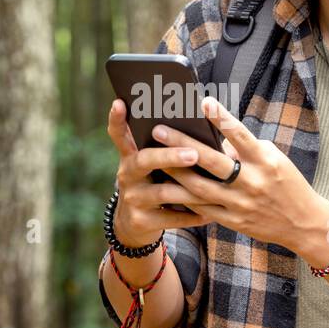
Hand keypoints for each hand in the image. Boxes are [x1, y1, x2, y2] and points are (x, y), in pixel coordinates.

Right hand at [106, 99, 212, 246]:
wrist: (134, 225)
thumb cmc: (153, 184)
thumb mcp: (152, 167)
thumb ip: (165, 149)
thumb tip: (202, 130)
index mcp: (131, 156)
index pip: (120, 134)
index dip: (117, 119)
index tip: (120, 102)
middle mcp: (127, 175)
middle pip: (145, 160)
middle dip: (169, 156)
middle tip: (192, 153)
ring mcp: (132, 198)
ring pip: (163, 192)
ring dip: (189, 190)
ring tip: (211, 187)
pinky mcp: (141, 221)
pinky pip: (171, 217)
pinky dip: (192, 216)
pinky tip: (209, 214)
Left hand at [151, 96, 328, 252]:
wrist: (303, 223)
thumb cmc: (287, 182)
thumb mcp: (273, 159)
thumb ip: (244, 149)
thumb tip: (212, 139)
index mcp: (265, 161)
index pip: (240, 135)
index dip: (221, 118)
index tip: (203, 101)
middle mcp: (251, 181)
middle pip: (211, 161)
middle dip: (182, 144)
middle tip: (159, 129)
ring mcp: (240, 203)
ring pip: (200, 187)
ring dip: (175, 171)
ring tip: (156, 156)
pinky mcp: (233, 221)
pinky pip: (203, 208)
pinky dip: (184, 196)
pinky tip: (167, 184)